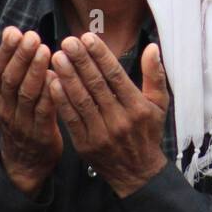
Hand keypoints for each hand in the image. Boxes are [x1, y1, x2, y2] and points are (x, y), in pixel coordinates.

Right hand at [0, 27, 62, 195]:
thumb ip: (14, 67)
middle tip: (32, 36)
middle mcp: (5, 109)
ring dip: (35, 71)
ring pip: (27, 94)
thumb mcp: (10, 95)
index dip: (6, 51)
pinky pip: (45, 112)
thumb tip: (15, 31)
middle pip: (11, 80)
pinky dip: (50, 94)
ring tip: (45, 50)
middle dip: (21, 56)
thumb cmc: (22, 119)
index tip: (14, 32)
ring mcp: (22, 123)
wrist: (25, 163)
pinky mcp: (41, 134)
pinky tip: (57, 78)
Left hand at [47, 34, 168, 197]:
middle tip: (68, 41)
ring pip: (81, 100)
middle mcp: (120, 119)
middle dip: (80, 61)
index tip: (88, 38)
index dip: (100, 55)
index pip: (116, 75)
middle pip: (96, 85)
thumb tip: (151, 48)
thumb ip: (155, 75)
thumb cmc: (148, 133)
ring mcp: (101, 133)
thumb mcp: (159, 104)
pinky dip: (61, 100)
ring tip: (57, 57)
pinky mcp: (85, 144)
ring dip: (67, 77)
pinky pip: (71, 119)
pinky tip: (52, 83)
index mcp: (137, 106)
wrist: (138, 173)